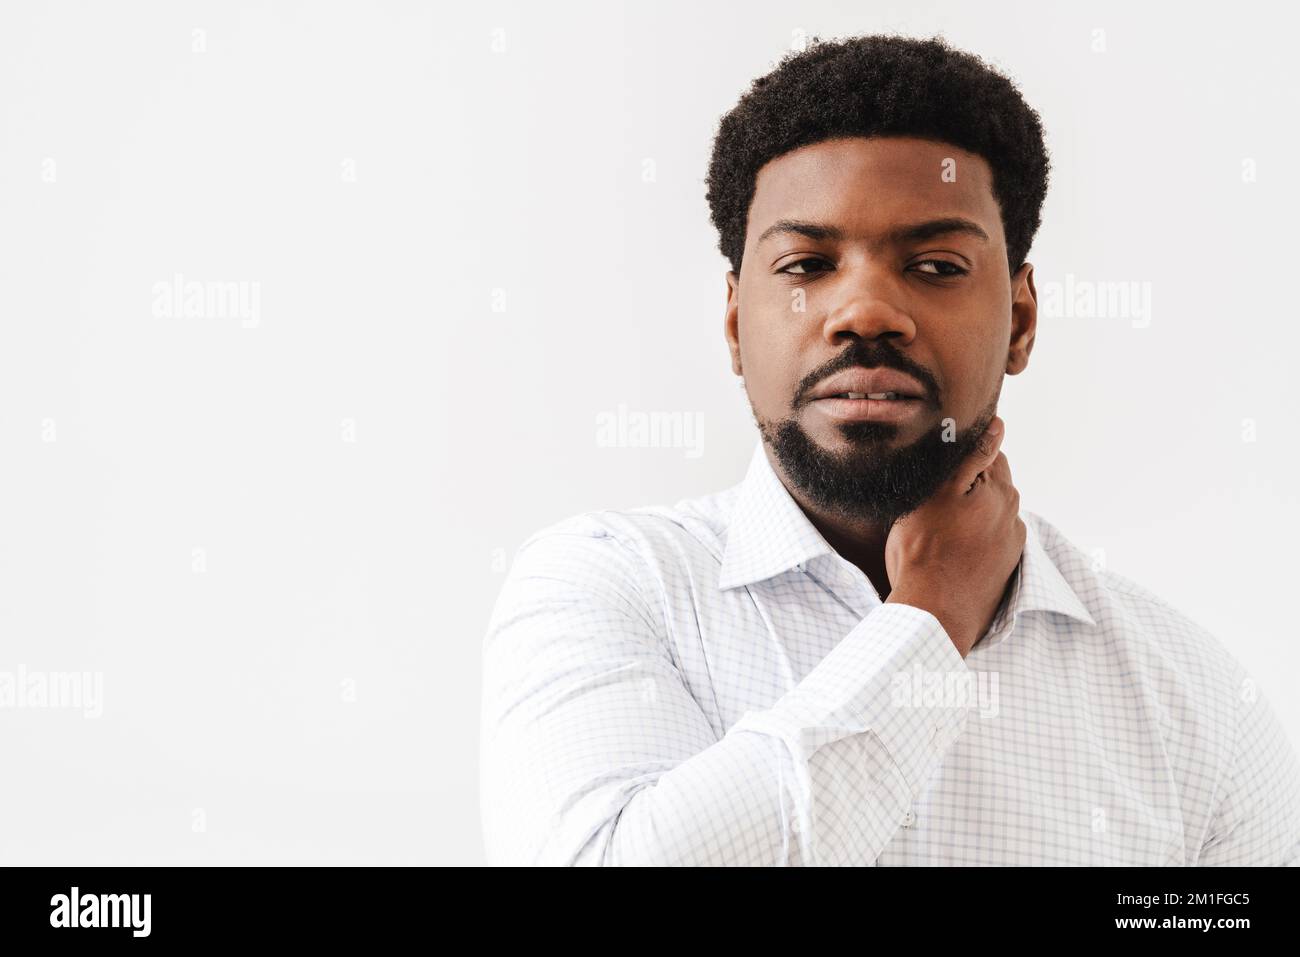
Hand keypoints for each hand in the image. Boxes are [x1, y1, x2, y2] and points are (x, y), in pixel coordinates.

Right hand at [883, 416, 1024, 657]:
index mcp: (999, 492)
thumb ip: (972, 458)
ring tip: (942, 524)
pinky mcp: (1004, 567)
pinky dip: (977, 536)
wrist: (934, 614)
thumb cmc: (924, 553)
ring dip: (973, 510)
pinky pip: (992, 538)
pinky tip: (954, 547)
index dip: (965, 455)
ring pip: (992, 512)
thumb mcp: (937, 495)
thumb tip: (998, 425)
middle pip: (994, 483)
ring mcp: (1010, 544)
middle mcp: (1012, 516)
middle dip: (971, 482)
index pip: (990, 454)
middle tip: (937, 495)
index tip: (943, 465)